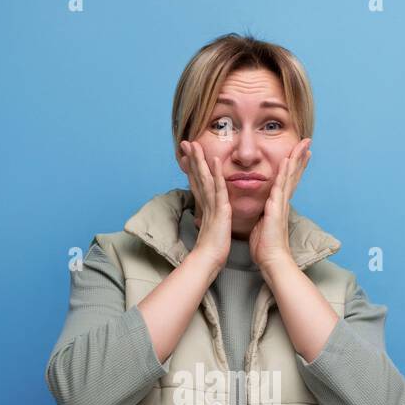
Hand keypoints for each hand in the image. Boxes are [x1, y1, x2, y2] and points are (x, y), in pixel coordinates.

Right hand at [178, 140, 231, 267]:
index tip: (188, 156)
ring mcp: (212, 205)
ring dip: (200, 160)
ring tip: (195, 144)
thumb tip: (202, 221)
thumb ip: (206, 222)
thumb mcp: (210, 232)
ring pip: (205, 178)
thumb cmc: (210, 250)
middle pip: (197, 176)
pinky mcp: (219, 209)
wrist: (208, 260)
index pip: (198, 184)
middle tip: (185, 143)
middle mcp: (206, 203)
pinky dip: (216, 173)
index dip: (193, 169)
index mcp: (206, 207)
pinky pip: (218, 187)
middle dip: (192, 159)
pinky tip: (214, 160)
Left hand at [249, 137, 311, 274]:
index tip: (299, 154)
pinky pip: (280, 187)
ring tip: (302, 145)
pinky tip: (287, 161)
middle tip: (307, 143)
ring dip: (296, 160)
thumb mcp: (262, 226)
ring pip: (290, 177)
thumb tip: (261, 213)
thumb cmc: (266, 247)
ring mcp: (281, 205)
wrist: (272, 261)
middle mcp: (283, 203)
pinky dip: (284, 174)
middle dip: (300, 158)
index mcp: (279, 206)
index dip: (294, 168)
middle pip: (294, 175)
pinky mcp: (276, 209)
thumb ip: (263, 216)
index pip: (288, 182)